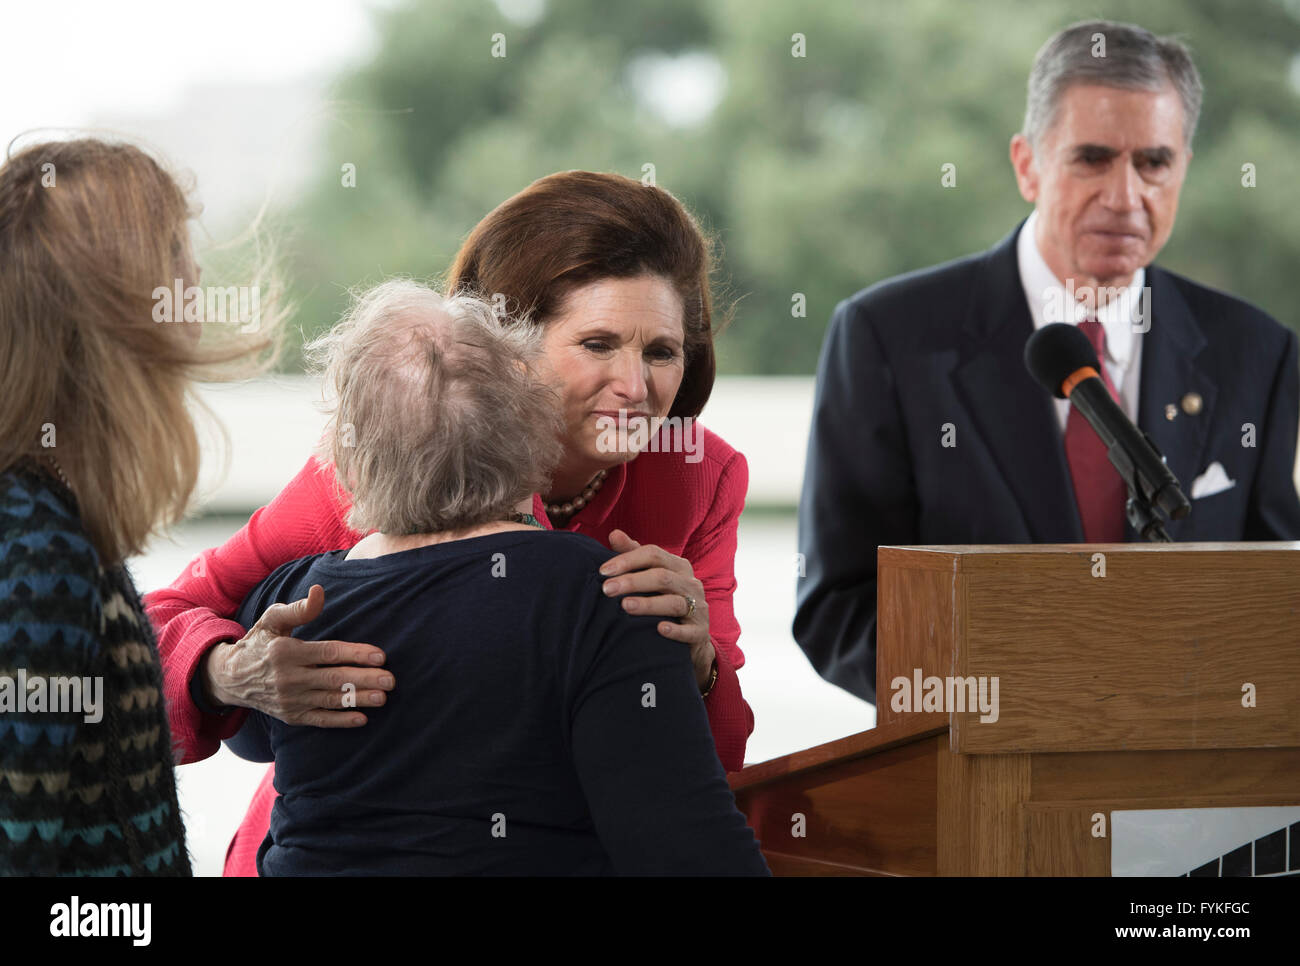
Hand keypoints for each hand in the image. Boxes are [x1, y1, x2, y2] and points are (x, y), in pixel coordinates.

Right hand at [201, 584, 393, 726]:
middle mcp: (288, 678)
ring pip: (330, 700)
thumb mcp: (272, 620)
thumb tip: (319, 591)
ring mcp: (290, 700)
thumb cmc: (259, 642)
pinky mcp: (291, 716)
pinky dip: (340, 720)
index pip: (329, 653)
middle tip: (391, 680)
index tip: (381, 656)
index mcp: (287, 652)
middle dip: (364, 679)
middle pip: (334, 678)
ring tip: (383, 698)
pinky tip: (361, 719)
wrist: (231, 678)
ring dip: (358, 700)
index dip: (355, 654)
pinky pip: (320, 719)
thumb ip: (299, 609)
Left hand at [600, 529, 716, 690]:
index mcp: (678, 566)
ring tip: (625, 606)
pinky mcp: (701, 632)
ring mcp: (698, 607)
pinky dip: (675, 630)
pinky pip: (689, 631)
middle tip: (607, 589)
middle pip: (662, 577)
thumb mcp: (653, 574)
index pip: (653, 554)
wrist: (693, 635)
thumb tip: (614, 533)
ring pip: (674, 602)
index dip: (628, 560)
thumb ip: (634, 555)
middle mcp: (690, 583)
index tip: (603, 571)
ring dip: (648, 604)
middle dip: (632, 581)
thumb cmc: (666, 598)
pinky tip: (659, 629)